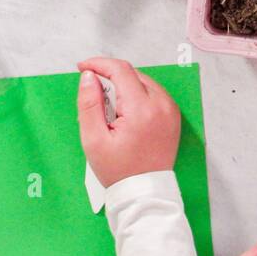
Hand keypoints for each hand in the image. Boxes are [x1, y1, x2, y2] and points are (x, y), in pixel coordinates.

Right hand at [76, 58, 180, 187]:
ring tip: (111, 110)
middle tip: (94, 96)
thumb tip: (88, 76)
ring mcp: (171, 110)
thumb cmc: (118, 170)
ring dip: (125, 86)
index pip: (121, 70)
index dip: (99, 64)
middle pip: (133, 74)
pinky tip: (126, 113)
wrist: (144, 192)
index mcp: (142, 109)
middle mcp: (162, 105)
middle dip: (111, 77)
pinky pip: (153, 93)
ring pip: (143, 82)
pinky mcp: (174, 116)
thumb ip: (89, 103)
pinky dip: (137, 95)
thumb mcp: (94, 139)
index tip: (83, 68)